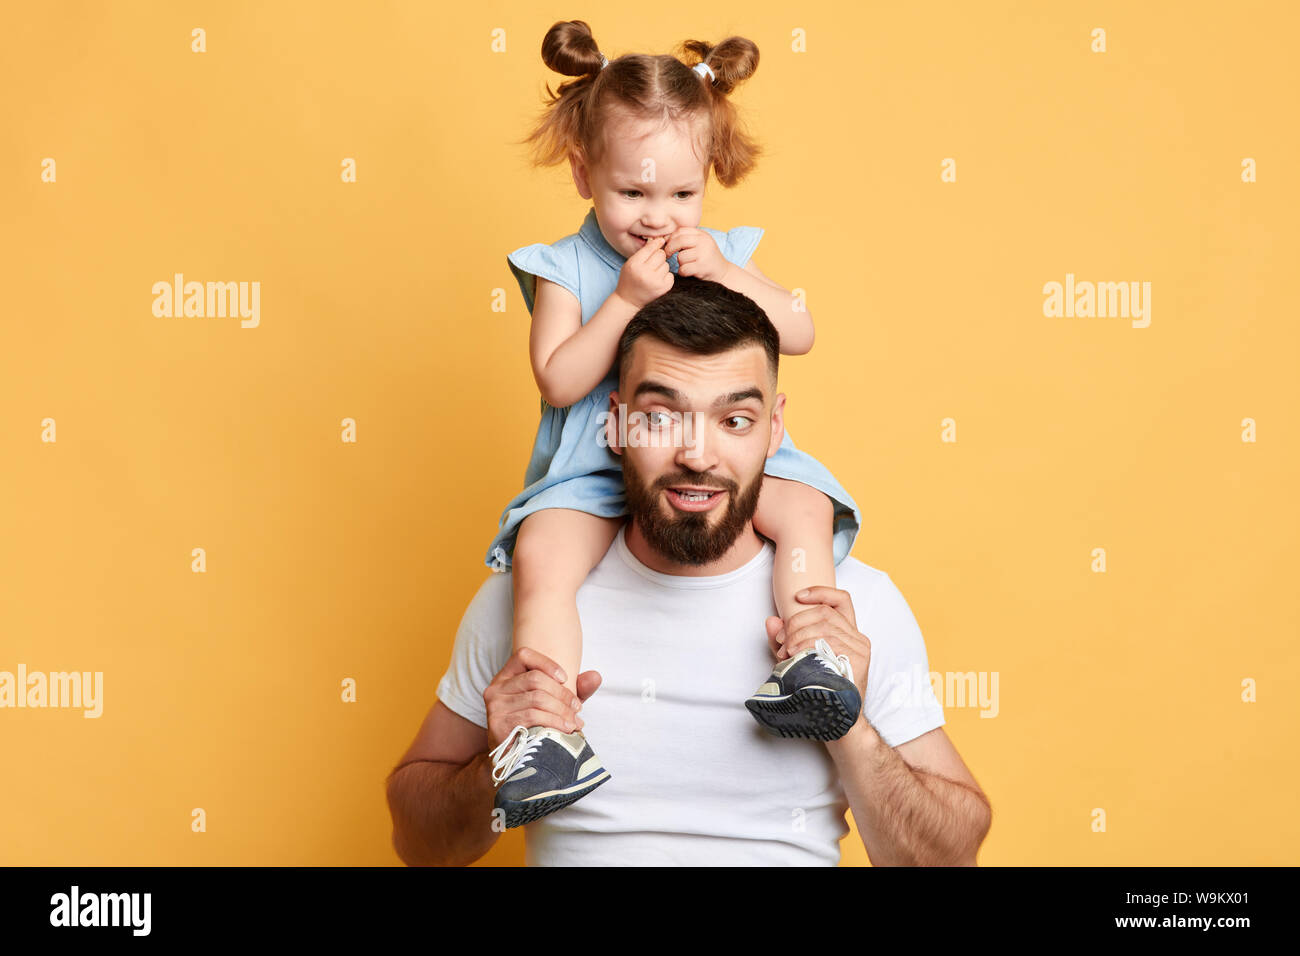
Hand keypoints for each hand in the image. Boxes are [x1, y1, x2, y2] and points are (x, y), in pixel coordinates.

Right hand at [482, 647, 601, 750]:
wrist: (513, 760)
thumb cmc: (534, 726)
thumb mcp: (554, 704)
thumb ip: (575, 689)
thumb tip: (596, 676)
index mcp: (506, 677)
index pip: (523, 655)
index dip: (546, 663)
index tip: (565, 678)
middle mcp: (496, 688)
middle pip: (535, 679)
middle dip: (562, 694)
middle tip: (577, 708)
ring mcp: (496, 707)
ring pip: (537, 699)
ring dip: (562, 711)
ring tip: (574, 722)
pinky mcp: (499, 725)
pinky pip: (533, 717)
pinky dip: (555, 722)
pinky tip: (564, 729)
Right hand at [614, 235, 673, 308]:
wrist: (628, 301)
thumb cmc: (629, 279)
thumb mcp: (630, 263)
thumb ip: (643, 252)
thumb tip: (660, 240)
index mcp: (634, 264)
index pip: (650, 248)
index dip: (656, 243)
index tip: (660, 241)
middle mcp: (645, 273)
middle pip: (661, 255)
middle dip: (658, 257)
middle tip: (653, 263)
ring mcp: (655, 282)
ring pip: (666, 265)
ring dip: (662, 267)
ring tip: (653, 274)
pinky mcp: (663, 289)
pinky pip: (671, 275)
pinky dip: (666, 276)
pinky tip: (658, 280)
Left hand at [665, 227, 729, 281]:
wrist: (724, 272)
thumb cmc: (707, 258)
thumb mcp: (700, 244)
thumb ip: (686, 239)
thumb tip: (664, 239)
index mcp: (702, 234)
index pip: (681, 231)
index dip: (670, 238)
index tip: (667, 245)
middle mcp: (704, 242)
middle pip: (679, 241)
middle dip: (670, 248)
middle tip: (667, 255)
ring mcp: (703, 254)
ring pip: (680, 257)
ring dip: (680, 263)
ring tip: (687, 265)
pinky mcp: (702, 267)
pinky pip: (684, 269)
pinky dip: (683, 272)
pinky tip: (688, 272)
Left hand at [765, 587, 870, 706]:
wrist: (836, 717)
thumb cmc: (818, 687)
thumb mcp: (797, 659)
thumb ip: (783, 639)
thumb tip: (771, 620)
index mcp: (847, 632)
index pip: (841, 600)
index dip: (820, 592)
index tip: (798, 597)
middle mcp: (857, 637)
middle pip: (825, 612)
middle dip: (797, 621)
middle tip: (782, 639)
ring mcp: (859, 649)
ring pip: (824, 627)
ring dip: (799, 636)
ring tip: (787, 652)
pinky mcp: (857, 660)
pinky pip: (829, 643)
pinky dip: (807, 646)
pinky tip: (797, 657)